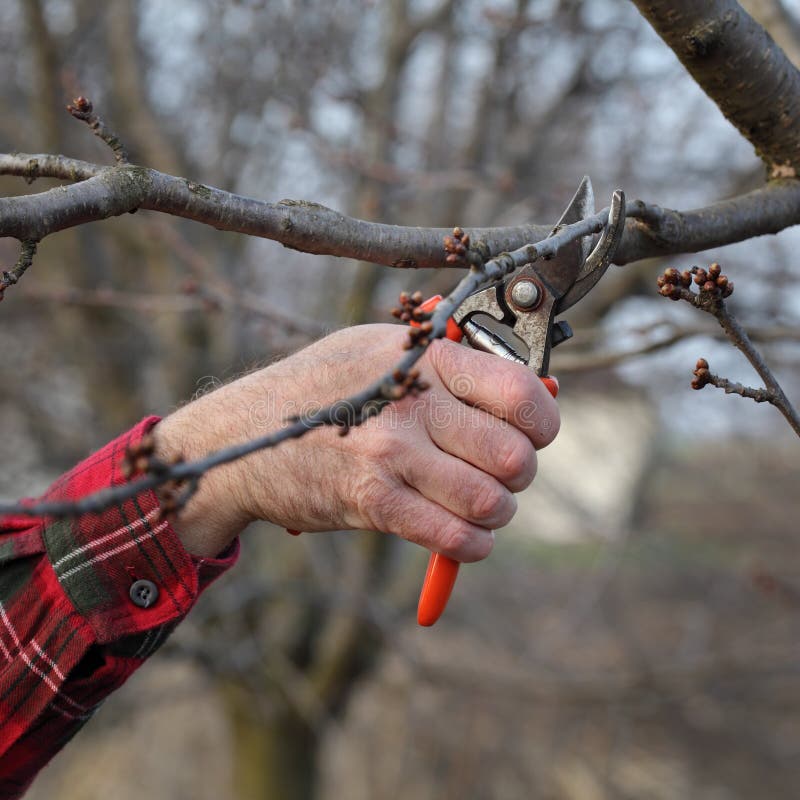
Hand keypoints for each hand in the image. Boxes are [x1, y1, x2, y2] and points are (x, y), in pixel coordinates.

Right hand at [155, 324, 559, 558]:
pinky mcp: (373, 503)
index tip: (534, 430)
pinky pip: (453, 536)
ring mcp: (391, 455)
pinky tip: (462, 533)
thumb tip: (530, 390)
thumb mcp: (384, 349)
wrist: (244, 436)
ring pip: (491, 502)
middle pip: (514, 456)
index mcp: (425, 359)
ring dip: (497, 512)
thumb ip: (453, 364)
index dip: (543, 420)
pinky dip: (471, 544)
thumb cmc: (323, 387)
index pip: (520, 392)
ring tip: (479, 503)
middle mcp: (412, 405)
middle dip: (519, 473)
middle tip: (501, 471)